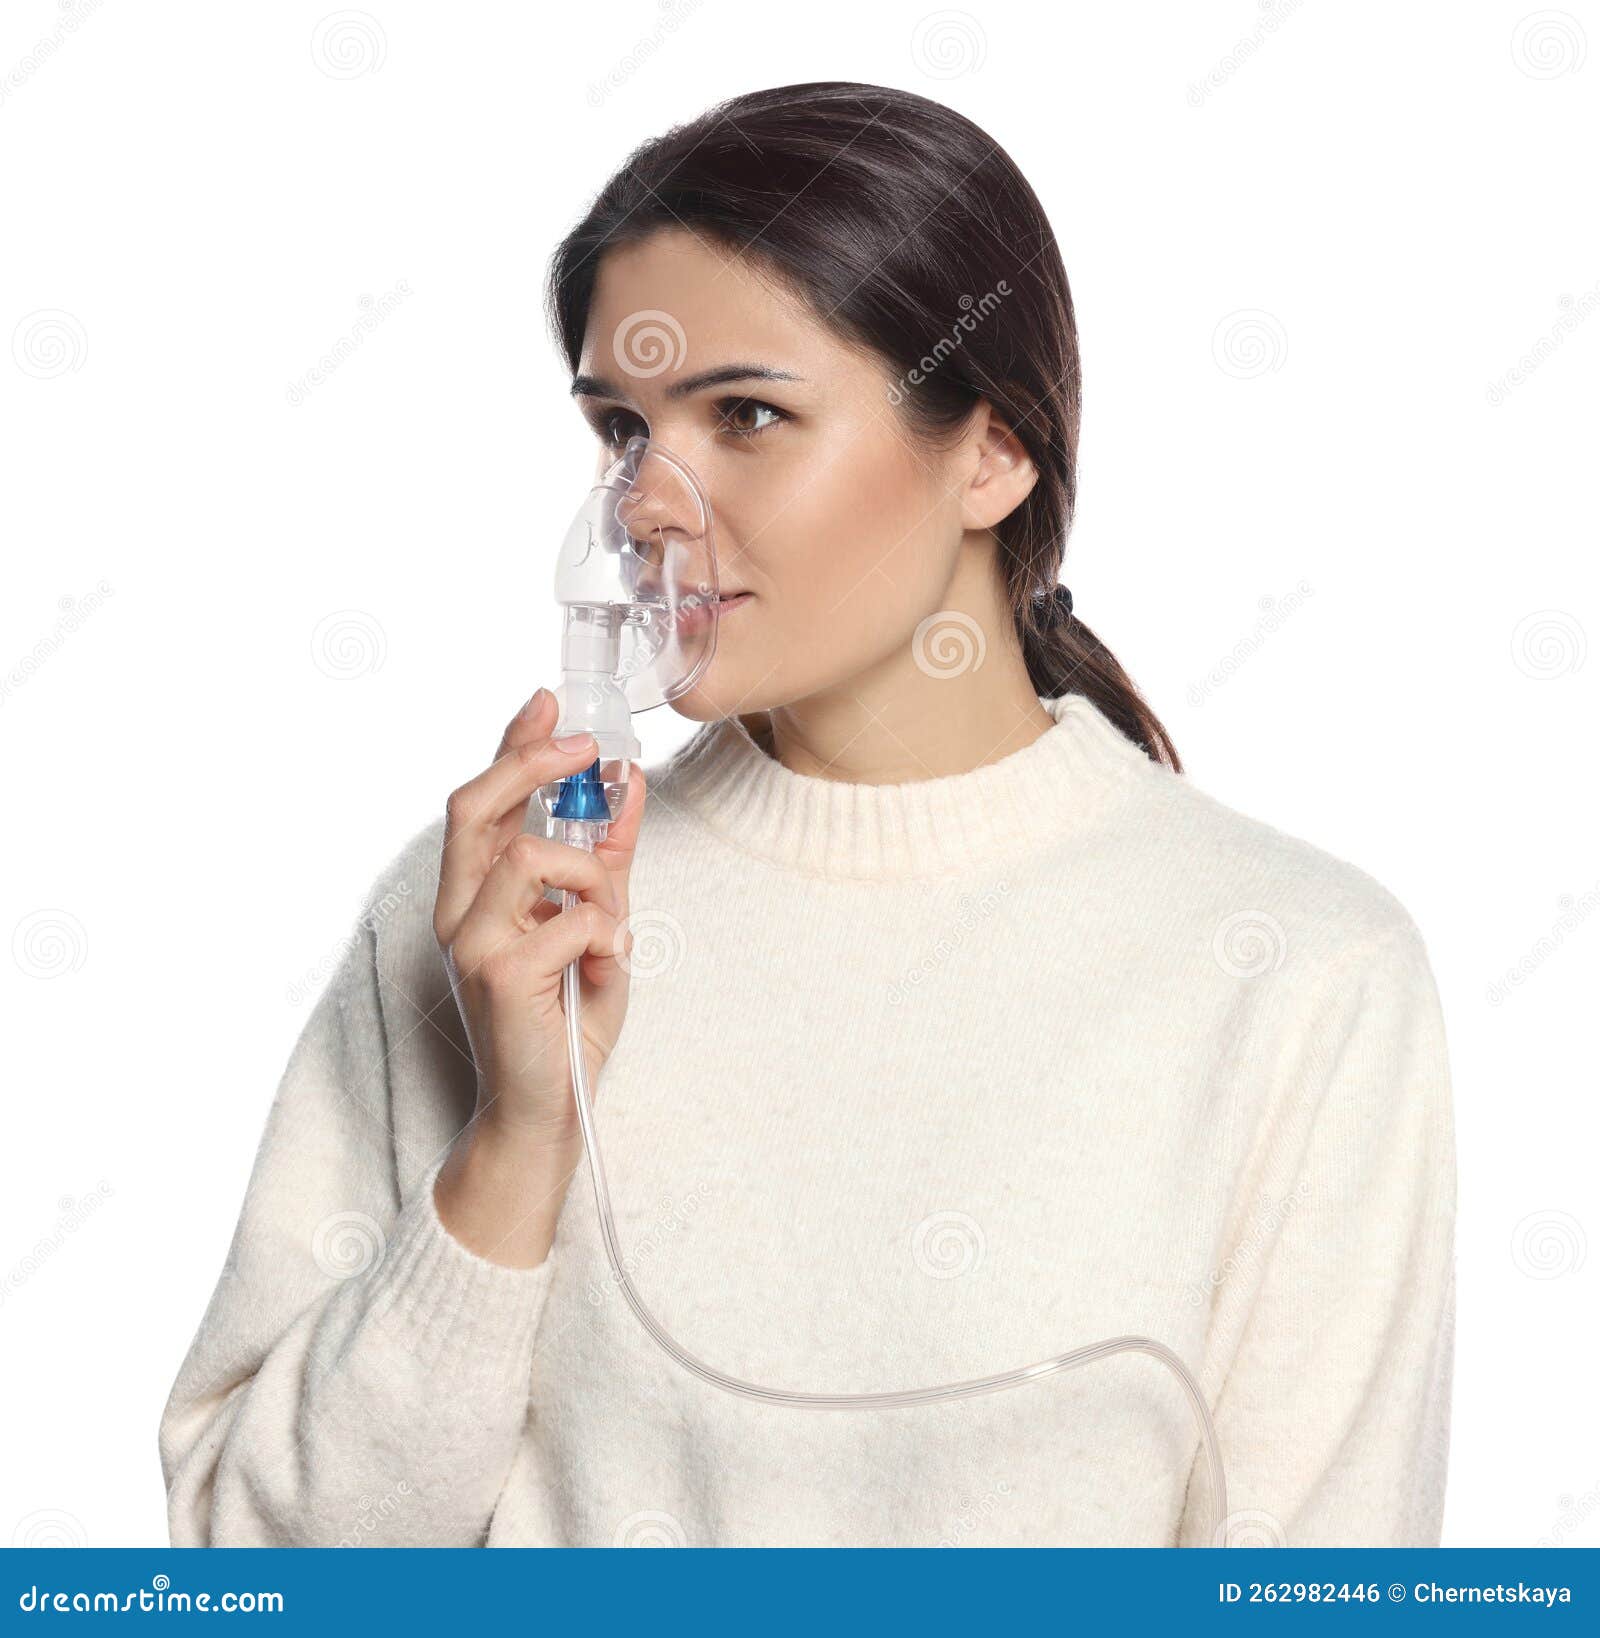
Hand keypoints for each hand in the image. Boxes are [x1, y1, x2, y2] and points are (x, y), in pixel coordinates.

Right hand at [433, 688, 645, 1147]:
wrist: (545, 1109)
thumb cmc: (565, 1022)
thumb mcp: (596, 925)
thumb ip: (606, 860)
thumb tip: (628, 786)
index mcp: (474, 896)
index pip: (479, 802)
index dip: (511, 744)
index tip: (546, 701)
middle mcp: (458, 912)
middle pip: (474, 806)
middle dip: (531, 762)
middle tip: (586, 746)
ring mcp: (472, 942)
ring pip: (531, 854)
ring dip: (591, 876)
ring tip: (609, 922)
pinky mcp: (499, 973)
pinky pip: (572, 917)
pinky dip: (607, 933)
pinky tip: (606, 964)